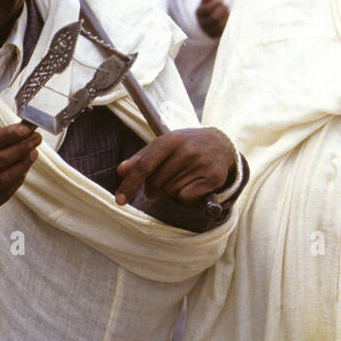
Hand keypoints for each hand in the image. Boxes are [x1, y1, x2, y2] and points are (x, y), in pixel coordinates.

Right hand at [0, 122, 41, 229]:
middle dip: (19, 147)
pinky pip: (3, 195)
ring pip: (1, 178)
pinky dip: (17, 181)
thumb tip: (22, 131)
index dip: (7, 135)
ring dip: (22, 164)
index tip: (26, 128)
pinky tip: (24, 171)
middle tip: (35, 139)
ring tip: (33, 153)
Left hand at [114, 127, 236, 206]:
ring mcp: (200, 163)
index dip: (130, 184)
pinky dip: (186, 195)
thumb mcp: (164, 145)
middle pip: (156, 182)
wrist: (221, 144)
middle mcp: (186, 150)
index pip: (144, 165)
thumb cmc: (186, 145)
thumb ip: (142, 158)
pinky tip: (193, 183)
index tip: (120, 200)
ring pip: (171, 191)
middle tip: (162, 183)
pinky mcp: (212, 177)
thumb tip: (122, 170)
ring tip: (182, 177)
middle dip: (154, 188)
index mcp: (170, 139)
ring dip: (172, 190)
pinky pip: (186, 197)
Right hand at [196, 0, 229, 37]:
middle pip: (214, 18)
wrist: (208, 17)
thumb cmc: (209, 5)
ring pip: (219, 25)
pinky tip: (228, 17)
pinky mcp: (214, 35)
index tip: (222, 0)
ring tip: (228, 11)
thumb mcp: (207, 0)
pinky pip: (221, 31)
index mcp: (198, 13)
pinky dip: (226, 24)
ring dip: (225, 17)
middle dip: (222, 11)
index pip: (207, 10)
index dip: (215, 4)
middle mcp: (201, 23)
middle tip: (227, 5)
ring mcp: (207, 30)